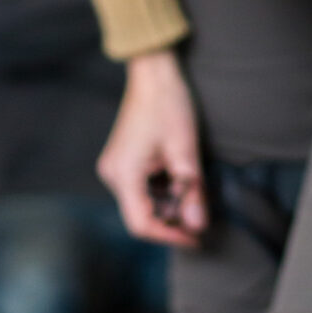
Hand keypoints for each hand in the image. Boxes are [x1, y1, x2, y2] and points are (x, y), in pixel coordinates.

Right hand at [97, 49, 207, 247]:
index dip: (170, 237)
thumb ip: (191, 191)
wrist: (153, 73)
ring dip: (167, 205)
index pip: (141, 224)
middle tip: (199, 216)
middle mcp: (112, 175)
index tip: (196, 239)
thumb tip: (198, 226)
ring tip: (192, 194)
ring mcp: (114, 168)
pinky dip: (161, 192)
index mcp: (124, 175)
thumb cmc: (168, 105)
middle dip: (171, 221)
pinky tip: (179, 180)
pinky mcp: (122, 162)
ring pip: (141, 203)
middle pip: (140, 216)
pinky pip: (140, 189)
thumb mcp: (185, 150)